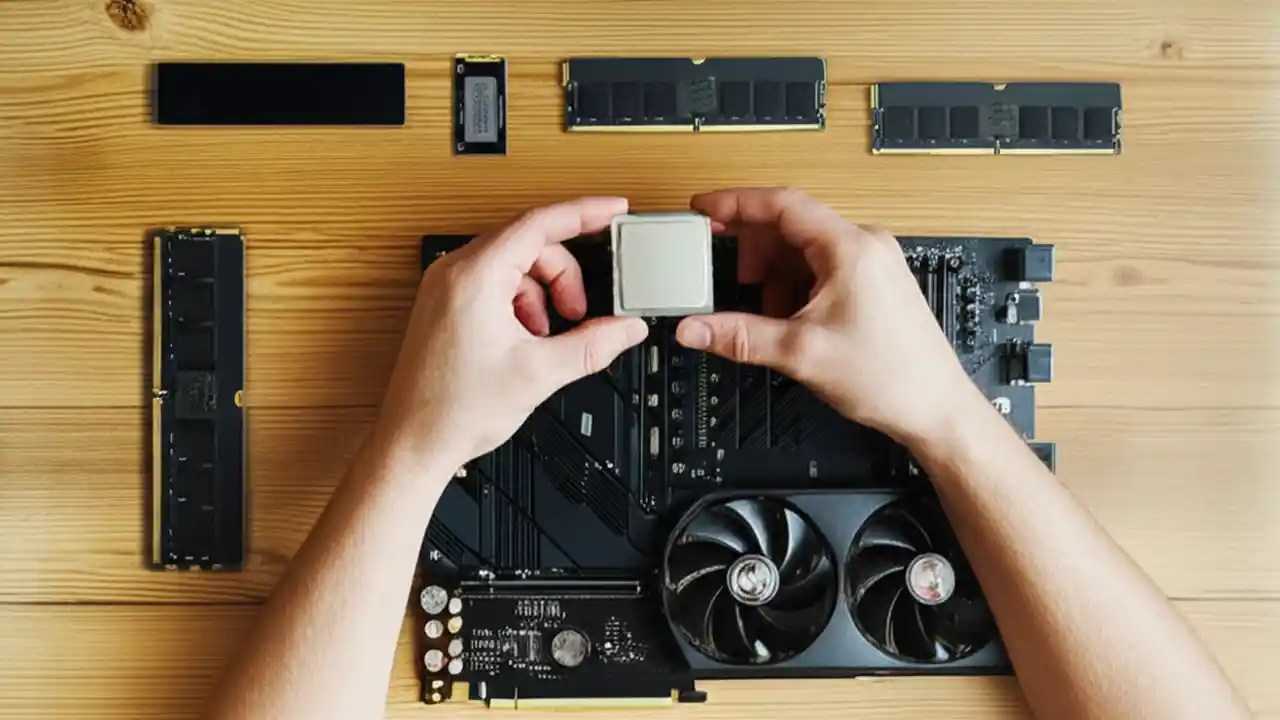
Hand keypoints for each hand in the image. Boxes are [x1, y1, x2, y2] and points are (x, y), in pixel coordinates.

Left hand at [377, 198, 648, 467]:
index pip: (539, 222)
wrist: (414, 442)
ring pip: (514, 264)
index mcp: (475, 276)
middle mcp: (454, 272)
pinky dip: (520, 302)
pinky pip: (495, 282)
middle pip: (530, 244)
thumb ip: (594, 345)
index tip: (613, 210)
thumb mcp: (540, 373)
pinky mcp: (445, 304)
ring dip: (542, 292)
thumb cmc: (454, 410)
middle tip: (580, 313)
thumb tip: (626, 328)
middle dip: (564, 275)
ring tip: (546, 335)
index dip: (584, 213)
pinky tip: (526, 337)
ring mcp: (446, 286)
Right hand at [674, 188, 980, 445]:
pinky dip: (792, 287)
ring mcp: (869, 264)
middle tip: (719, 271)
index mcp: (850, 248)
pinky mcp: (870, 284)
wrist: (934, 408)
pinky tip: (782, 318)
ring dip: (771, 275)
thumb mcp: (801, 354)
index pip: (783, 203)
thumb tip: (693, 329)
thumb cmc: (891, 377)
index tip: (703, 209)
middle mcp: (864, 246)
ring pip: (802, 251)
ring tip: (758, 310)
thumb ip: (740, 336)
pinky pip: (818, 269)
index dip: (736, 203)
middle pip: (789, 226)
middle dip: (750, 250)